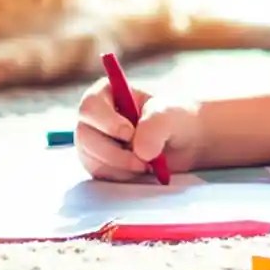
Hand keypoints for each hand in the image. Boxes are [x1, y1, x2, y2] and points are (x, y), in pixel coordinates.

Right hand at [75, 77, 203, 180]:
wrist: (185, 144)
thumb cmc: (175, 120)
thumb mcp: (171, 116)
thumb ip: (155, 126)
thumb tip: (139, 151)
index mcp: (108, 93)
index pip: (91, 105)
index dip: (106, 122)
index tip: (130, 133)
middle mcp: (96, 117)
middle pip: (85, 135)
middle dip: (114, 153)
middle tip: (144, 160)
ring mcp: (94, 140)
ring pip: (89, 157)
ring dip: (120, 167)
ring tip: (147, 164)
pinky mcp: (99, 162)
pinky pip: (98, 173)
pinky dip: (120, 176)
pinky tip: (139, 171)